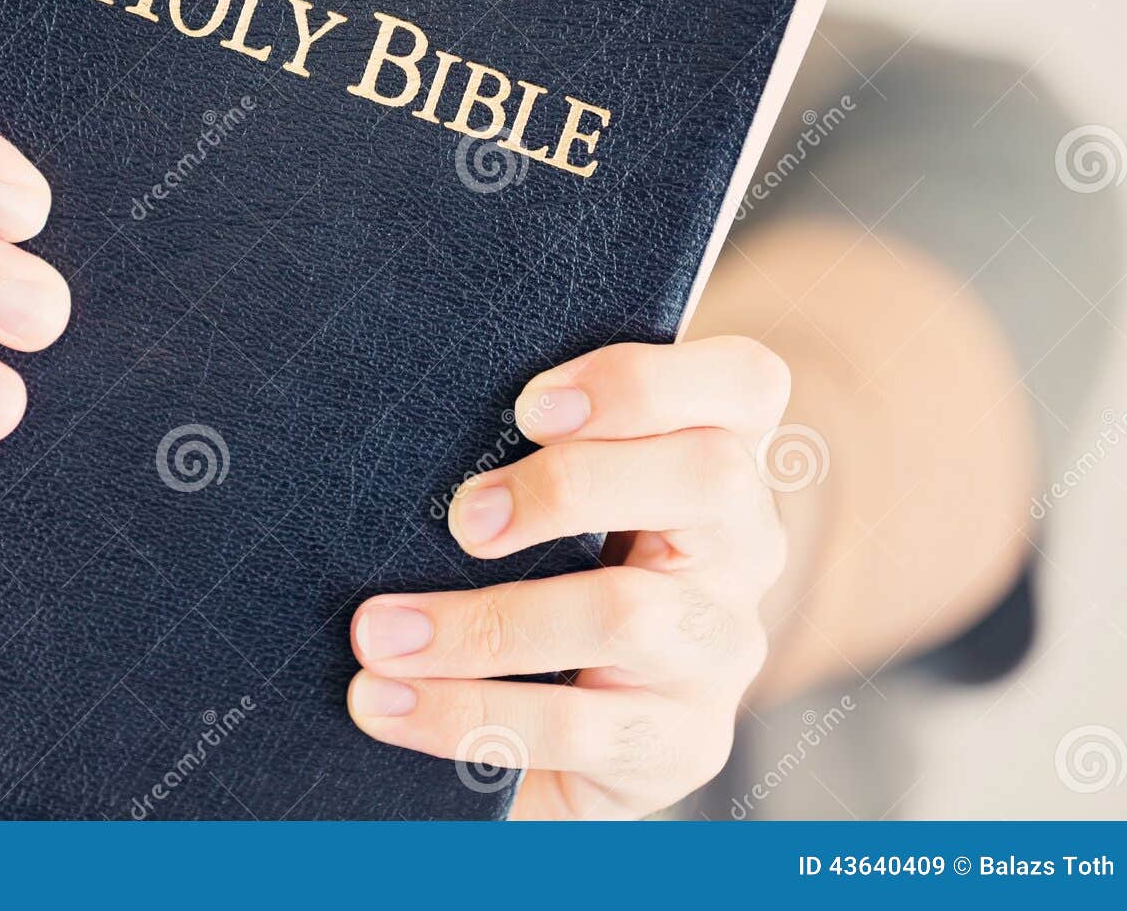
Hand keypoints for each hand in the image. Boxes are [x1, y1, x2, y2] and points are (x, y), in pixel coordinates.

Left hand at [347, 336, 789, 818]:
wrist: (560, 744)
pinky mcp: (685, 746)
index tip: (530, 407)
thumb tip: (417, 420)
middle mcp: (741, 550)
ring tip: (379, 634)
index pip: (747, 383)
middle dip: (571, 486)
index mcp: (714, 464)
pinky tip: (384, 702)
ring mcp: (722, 651)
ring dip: (481, 622)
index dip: (643, 381)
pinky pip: (577, 727)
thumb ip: (528, 457)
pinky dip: (464, 712)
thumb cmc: (541, 582)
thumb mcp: (550, 511)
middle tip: (463, 519)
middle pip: (709, 478)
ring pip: (627, 614)